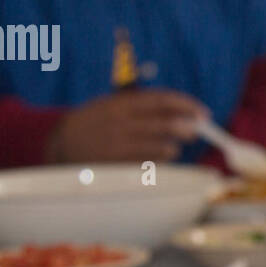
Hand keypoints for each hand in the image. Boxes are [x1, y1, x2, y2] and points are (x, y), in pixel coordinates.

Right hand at [45, 89, 207, 163]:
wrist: (63, 143)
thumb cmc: (96, 122)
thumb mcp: (113, 105)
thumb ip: (142, 105)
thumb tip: (182, 111)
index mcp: (121, 104)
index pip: (161, 101)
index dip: (186, 105)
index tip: (202, 112)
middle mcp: (120, 123)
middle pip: (163, 124)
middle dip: (186, 128)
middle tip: (197, 131)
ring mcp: (117, 145)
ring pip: (157, 147)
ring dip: (172, 148)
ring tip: (174, 148)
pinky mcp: (116, 165)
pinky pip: (146, 165)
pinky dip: (157, 162)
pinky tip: (159, 160)